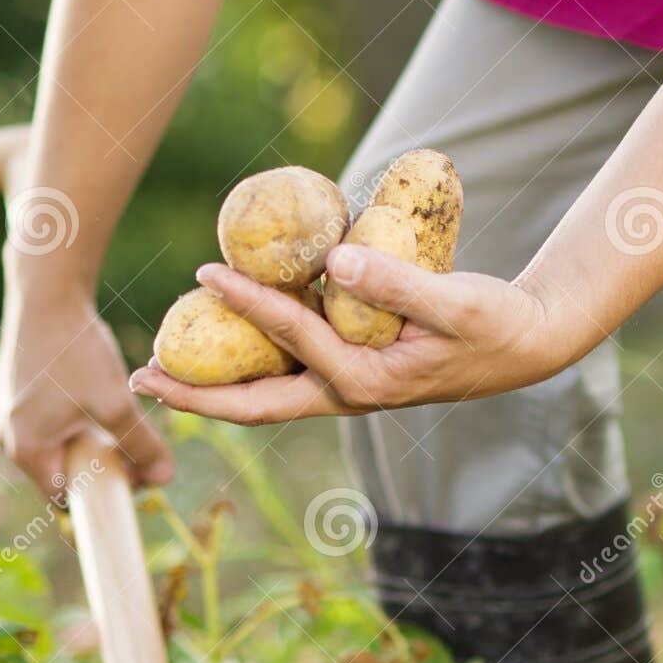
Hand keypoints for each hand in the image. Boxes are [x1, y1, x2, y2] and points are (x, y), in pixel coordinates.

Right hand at [0, 264, 174, 495]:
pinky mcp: (16, 389)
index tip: (133, 472)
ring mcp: (9, 411)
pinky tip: (94, 386)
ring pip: (58, 441)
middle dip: (98, 461)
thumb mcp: (114, 403)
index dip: (103, 492)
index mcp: (25, 451)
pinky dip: (76, 414)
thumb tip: (164, 481)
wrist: (48, 292)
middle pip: (62, 470)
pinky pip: (50, 418)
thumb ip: (140, 445)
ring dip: (89, 434)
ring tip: (113, 407)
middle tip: (132, 439)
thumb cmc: (76, 351)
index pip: (66, 497)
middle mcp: (7, 437)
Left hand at [127, 246, 576, 423]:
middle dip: (193, 395)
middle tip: (136, 380)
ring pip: (264, 392)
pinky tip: (224, 334)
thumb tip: (333, 259)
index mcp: (366, 382)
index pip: (291, 338)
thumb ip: (396, 282)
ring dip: (211, 384)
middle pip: (254, 403)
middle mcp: (346, 393)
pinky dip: (250, 358)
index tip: (205, 270)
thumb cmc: (494, 323)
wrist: (526, 343)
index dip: (246, 302)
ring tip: (159, 368)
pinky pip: (287, 369)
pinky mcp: (350, 371)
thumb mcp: (454, 302)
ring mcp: (345, 387)